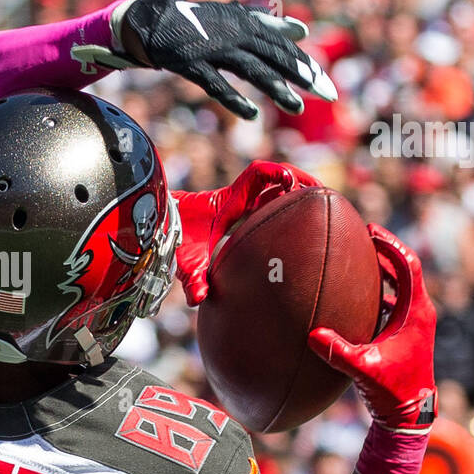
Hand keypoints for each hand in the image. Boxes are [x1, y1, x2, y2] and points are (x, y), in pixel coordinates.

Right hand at [118, 0, 338, 119]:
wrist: (151, 21)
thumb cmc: (197, 23)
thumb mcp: (234, 19)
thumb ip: (269, 24)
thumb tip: (303, 29)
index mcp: (246, 24)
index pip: (284, 47)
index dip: (307, 65)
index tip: (327, 84)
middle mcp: (234, 34)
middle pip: (275, 56)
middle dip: (303, 76)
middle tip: (328, 95)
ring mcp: (213, 49)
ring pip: (251, 70)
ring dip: (276, 89)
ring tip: (296, 108)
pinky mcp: (191, 63)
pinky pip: (216, 84)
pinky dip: (233, 99)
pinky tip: (251, 115)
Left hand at [174, 160, 320, 304]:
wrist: (155, 226)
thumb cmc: (172, 238)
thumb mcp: (185, 261)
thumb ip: (193, 279)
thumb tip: (198, 300)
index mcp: (228, 201)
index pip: (257, 175)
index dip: (278, 173)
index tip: (293, 184)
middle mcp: (235, 198)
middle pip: (272, 176)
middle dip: (296, 179)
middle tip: (317, 192)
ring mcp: (236, 203)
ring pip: (270, 188)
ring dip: (290, 190)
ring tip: (313, 203)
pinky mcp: (235, 212)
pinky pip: (262, 201)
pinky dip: (278, 205)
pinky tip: (291, 223)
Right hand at [307, 225, 437, 430]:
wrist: (410, 414)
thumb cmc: (392, 391)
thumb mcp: (363, 370)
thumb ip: (338, 352)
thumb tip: (312, 335)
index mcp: (416, 313)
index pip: (408, 266)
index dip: (391, 245)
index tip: (371, 232)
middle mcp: (420, 313)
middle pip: (406, 269)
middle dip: (385, 251)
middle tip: (363, 235)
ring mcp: (415, 322)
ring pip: (403, 284)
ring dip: (384, 269)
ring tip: (360, 257)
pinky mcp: (408, 331)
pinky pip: (397, 300)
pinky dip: (382, 289)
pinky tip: (359, 292)